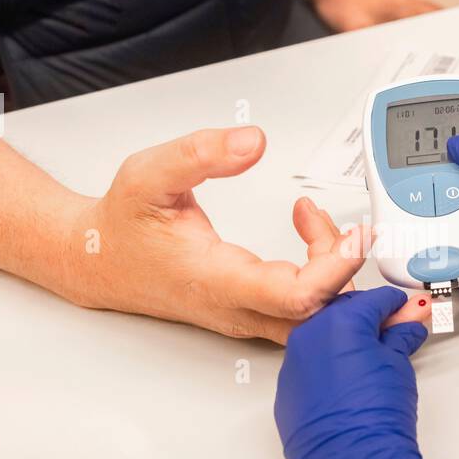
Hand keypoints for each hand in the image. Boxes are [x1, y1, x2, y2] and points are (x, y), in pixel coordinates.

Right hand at [63, 126, 405, 342]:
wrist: (97, 263)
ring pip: (317, 316)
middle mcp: (238, 309)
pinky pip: (305, 307)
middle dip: (352, 274)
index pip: (296, 296)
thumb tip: (252, 142)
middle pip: (321, 314)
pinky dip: (325, 272)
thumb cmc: (123, 225)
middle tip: (361, 227)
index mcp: (218, 280)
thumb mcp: (148, 173)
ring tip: (324, 220)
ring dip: (340, 271)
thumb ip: (201, 153)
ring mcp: (247, 316)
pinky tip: (314, 231)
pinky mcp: (252, 312)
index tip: (358, 235)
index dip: (338, 269)